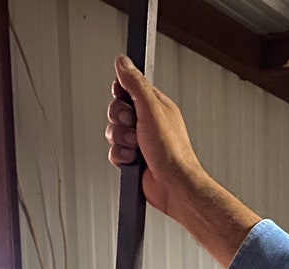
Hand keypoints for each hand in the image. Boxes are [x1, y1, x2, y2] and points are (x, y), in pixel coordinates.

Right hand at [105, 55, 259, 267]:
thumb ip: (135, 84)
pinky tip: (133, 160)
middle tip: (134, 127)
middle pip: (117, 111)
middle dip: (120, 121)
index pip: (129, 89)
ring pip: (114, 132)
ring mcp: (141, 142)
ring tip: (136, 147)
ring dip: (121, 141)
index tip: (128, 103)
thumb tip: (123, 62)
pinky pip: (114, 153)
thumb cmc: (172, 153)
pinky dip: (120, 157)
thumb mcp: (152, 109)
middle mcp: (148, 123)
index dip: (122, 95)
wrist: (174, 187)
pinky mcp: (134, 160)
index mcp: (156, 106)